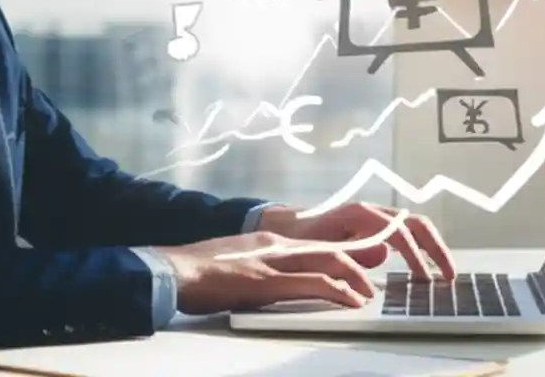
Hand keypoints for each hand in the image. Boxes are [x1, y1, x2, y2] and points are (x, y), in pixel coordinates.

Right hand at [154, 232, 377, 314]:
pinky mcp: (267, 282)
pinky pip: (314, 284)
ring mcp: (273, 262)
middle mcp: (276, 246)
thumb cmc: (199, 272)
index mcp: (269, 241)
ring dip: (356, 280)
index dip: (345, 255)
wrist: (173, 270)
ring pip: (330, 263)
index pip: (317, 245)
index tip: (360, 269)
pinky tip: (350, 302)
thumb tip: (276, 281)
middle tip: (371, 285)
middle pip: (331, 251)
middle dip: (358, 266)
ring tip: (367, 297)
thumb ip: (262, 267)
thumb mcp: (238, 264)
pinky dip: (338, 292)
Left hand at [257, 202, 455, 280]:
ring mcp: (377, 217)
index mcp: (361, 214)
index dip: (414, 255)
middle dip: (435, 248)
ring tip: (445, 272)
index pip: (398, 232)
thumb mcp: (321, 246)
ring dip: (432, 247)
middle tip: (449, 275)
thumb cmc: (302, 238)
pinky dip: (422, 247)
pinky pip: (406, 233)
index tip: (425, 278)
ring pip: (415, 226)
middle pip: (415, 223)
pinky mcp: (377, 226)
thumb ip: (350, 251)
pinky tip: (428, 267)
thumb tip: (384, 254)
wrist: (287, 226)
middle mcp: (373, 211)